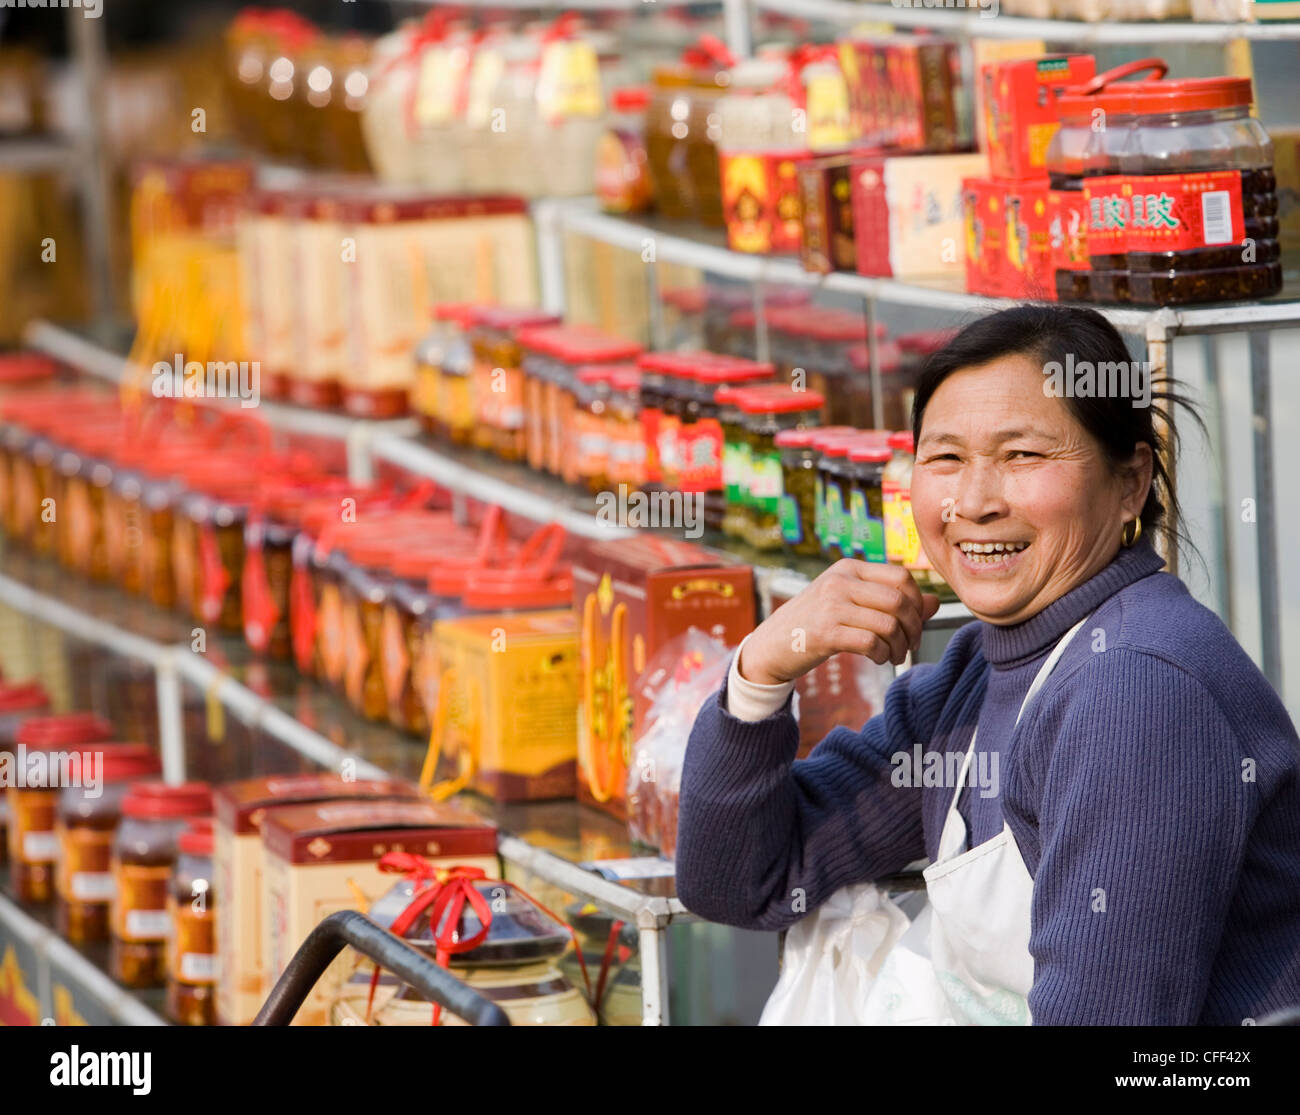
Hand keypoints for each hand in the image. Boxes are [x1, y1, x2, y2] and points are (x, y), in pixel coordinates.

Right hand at [739, 560, 940, 683]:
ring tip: (893, 656)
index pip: (901, 577)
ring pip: (889, 624)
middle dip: (914, 628)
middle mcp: (840, 581)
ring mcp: (831, 605)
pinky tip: (878, 659)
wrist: (770, 646)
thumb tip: (934, 602)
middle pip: (899, 600)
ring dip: (899, 646)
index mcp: (848, 568)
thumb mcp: (851, 604)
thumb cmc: (814, 624)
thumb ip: (891, 602)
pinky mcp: (824, 632)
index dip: (917, 602)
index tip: (915, 624)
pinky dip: (883, 655)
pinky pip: (871, 642)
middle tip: (910, 646)